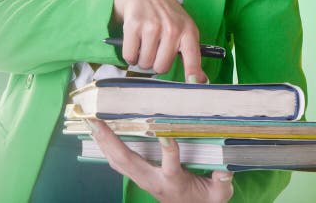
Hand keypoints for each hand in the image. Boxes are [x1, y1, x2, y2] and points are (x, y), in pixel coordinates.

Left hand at [88, 119, 233, 202]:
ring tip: (91, 122)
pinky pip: (118, 163)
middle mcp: (153, 180)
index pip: (171, 167)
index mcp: (174, 182)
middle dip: (111, 141)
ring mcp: (143, 179)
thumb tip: (224, 169)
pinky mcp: (138, 177)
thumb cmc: (206, 200)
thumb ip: (223, 183)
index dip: (168, 151)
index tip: (167, 133)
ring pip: (118, 161)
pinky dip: (106, 148)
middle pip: (129, 162)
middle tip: (97, 121)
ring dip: (103, 142)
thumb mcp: (220, 194)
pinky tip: (97, 135)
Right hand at [112, 0, 206, 81]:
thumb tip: (199, 80)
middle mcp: (172, 28)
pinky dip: (129, 54)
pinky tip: (134, 41)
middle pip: (161, 67)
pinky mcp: (135, 25)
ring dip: (141, 58)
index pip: (193, 57)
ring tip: (144, 43)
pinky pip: (130, 56)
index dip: (193, 73)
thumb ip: (189, 52)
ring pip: (145, 63)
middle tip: (154, 49)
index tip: (195, 83)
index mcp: (188, 30)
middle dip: (155, 63)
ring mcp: (153, 26)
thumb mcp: (183, 26)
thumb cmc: (164, 14)